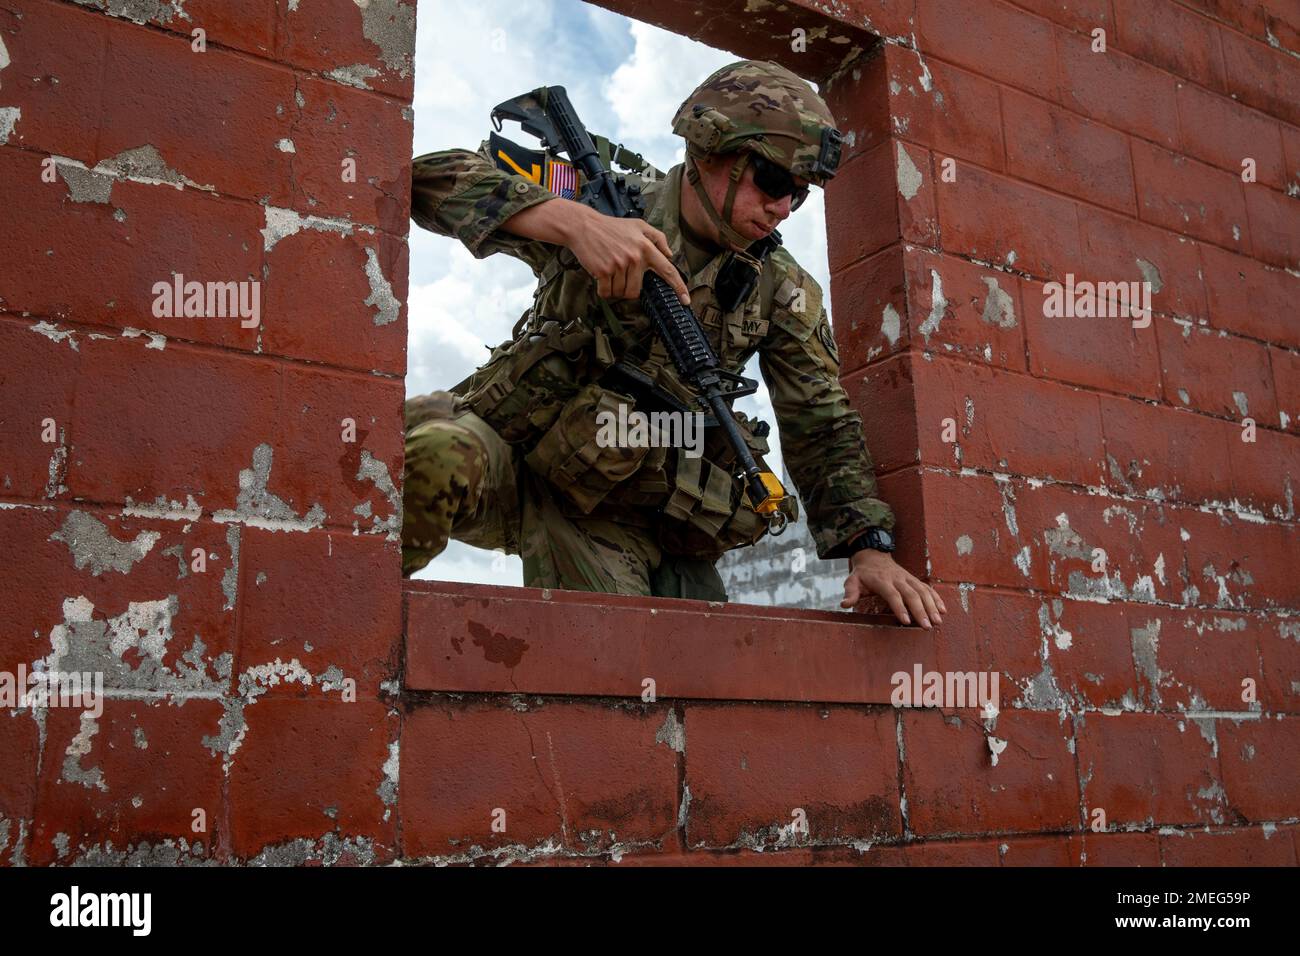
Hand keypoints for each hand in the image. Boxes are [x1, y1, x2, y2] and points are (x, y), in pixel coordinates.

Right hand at [567, 206, 691, 304]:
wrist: (584, 226)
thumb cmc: (610, 227)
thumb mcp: (638, 225)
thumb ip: (657, 238)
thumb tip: (669, 254)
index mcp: (646, 247)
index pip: (668, 270)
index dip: (678, 287)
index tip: (686, 300)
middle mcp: (635, 257)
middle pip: (636, 291)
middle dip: (627, 288)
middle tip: (619, 274)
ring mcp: (619, 265)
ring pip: (621, 292)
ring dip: (614, 288)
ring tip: (609, 271)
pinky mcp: (604, 271)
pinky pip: (607, 292)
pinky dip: (603, 289)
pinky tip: (601, 276)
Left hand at [840, 548, 946, 627]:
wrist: (873, 555)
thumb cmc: (862, 573)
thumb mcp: (852, 580)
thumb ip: (850, 592)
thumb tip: (844, 604)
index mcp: (882, 580)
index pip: (893, 595)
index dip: (900, 608)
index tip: (906, 621)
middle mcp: (898, 578)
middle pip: (911, 594)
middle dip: (920, 611)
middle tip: (927, 626)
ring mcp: (908, 578)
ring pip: (922, 591)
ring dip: (931, 606)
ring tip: (937, 622)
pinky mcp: (914, 579)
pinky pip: (927, 588)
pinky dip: (936, 598)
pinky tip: (943, 610)